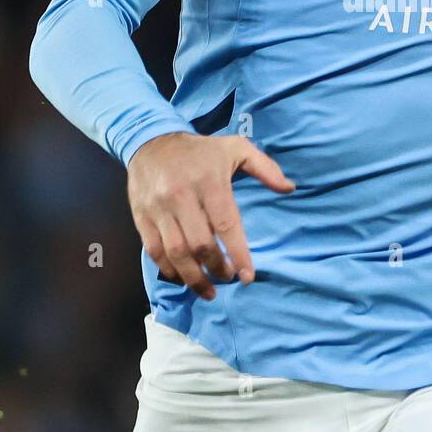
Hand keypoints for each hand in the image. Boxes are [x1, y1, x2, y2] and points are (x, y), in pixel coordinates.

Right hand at [126, 132, 294, 300]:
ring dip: (193, 277)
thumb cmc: (200, 150)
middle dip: (216, 268)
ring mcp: (159, 209)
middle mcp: (182, 196)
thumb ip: (265, 168)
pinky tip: (182, 277)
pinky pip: (154, 250)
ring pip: (176, 253)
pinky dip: (169, 269)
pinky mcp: (141, 217)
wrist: (151, 141)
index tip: (247, 276)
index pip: (226, 224)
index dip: (238, 253)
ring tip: (208, 291)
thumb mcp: (236, 148)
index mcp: (209, 182)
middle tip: (227, 278)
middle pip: (200, 244)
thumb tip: (290, 188)